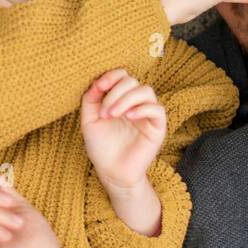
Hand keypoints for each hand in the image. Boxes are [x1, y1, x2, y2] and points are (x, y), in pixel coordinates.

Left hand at [80, 69, 165, 191]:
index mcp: (119, 99)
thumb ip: (90, 99)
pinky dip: (142, 109)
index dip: (111, 76)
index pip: (122, 76)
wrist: (112, 172)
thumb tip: (96, 82)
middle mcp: (134, 104)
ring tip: (113, 115)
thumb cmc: (101, 147)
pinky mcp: (158, 127)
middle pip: (132, 81)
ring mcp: (147, 114)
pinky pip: (157, 109)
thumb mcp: (89, 120)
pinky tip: (128, 117)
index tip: (99, 86)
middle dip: (115, 93)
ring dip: (126, 99)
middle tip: (104, 112)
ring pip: (146, 91)